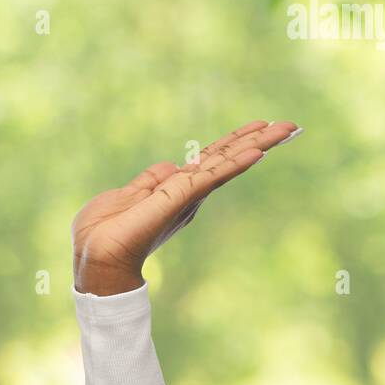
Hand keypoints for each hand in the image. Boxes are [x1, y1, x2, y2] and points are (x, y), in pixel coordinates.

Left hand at [72, 120, 301, 295]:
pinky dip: (235, 163)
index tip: (261, 126)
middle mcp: (188, 195)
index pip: (210, 160)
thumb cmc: (102, 233)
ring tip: (287, 128)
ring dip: (257, 144)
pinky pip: (211, 176)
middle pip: (226, 159)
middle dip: (259, 140)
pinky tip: (258, 151)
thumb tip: (171, 165)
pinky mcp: (178, 199)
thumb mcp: (124, 197)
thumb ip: (148, 182)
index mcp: (175, 191)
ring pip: (226, 163)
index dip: (235, 143)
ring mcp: (186, 197)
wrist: (94, 259)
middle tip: (291, 125)